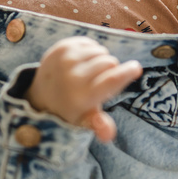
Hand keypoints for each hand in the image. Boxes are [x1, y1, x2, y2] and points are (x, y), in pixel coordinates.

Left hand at [25, 36, 141, 141]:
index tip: (136, 68)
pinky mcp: (62, 47)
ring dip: (100, 60)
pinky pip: (91, 43)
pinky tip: (82, 62)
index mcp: (81, 96)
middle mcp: (72, 76)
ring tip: (89, 72)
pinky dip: (91, 51)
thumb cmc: (71, 109)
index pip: (111, 79)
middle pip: (110, 62)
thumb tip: (108, 134)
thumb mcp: (85, 120)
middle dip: (111, 70)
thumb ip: (99, 125)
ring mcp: (66, 59)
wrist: (41, 95)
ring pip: (101, 51)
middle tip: (100, 80)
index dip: (128, 72)